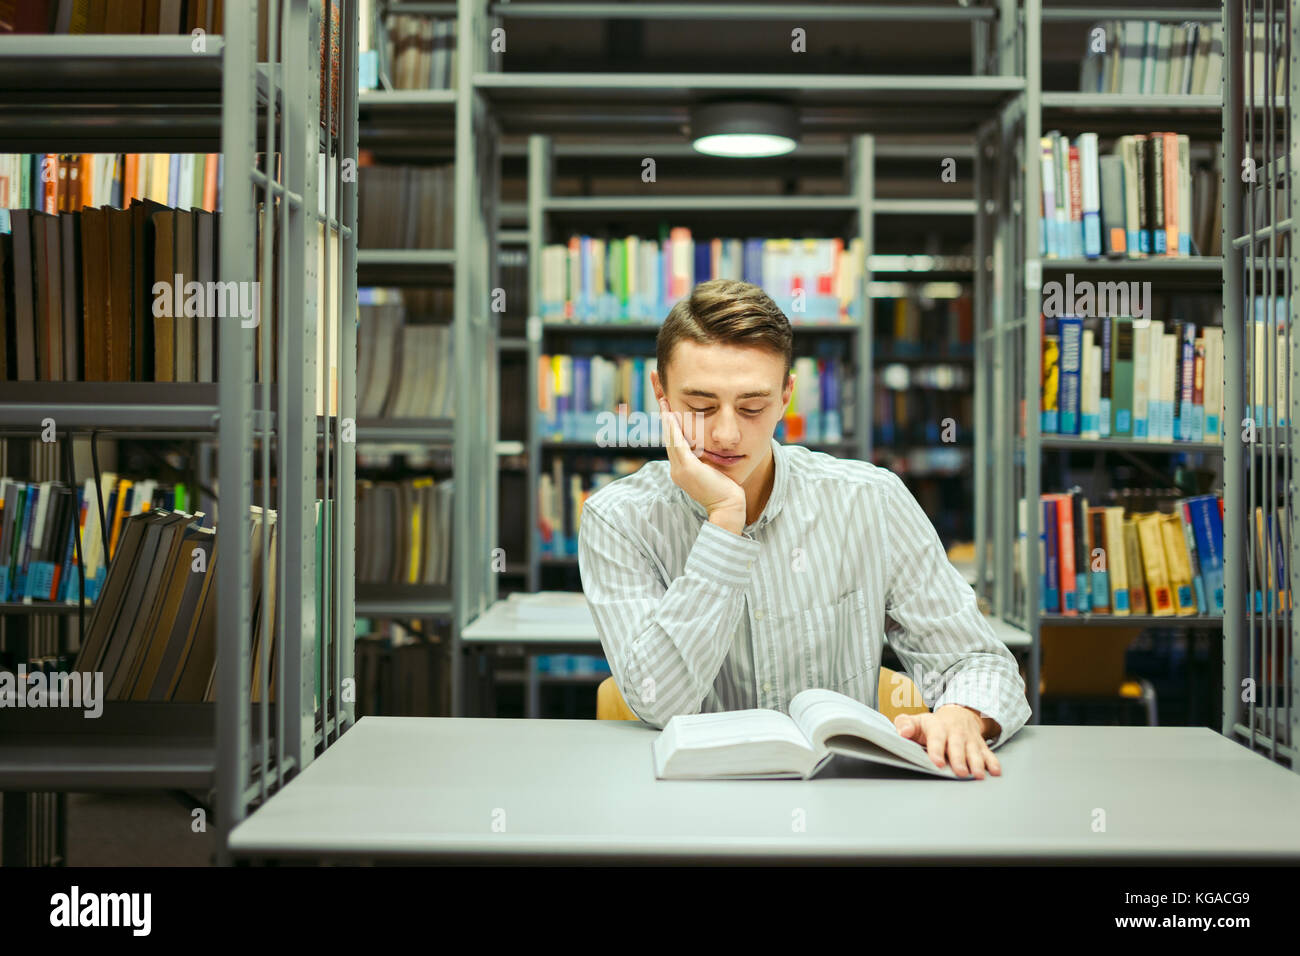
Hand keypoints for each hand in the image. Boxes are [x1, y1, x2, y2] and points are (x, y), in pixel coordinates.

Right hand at [657, 396, 745, 528]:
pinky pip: (677, 444)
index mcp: (682, 468)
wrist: (729, 506)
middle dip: (664, 414)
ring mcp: (680, 469)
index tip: (666, 403)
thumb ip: (707, 458)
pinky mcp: (687, 469)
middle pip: (668, 436)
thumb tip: (709, 446)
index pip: (674, 440)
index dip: (669, 422)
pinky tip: (670, 414)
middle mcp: (677, 468)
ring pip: (670, 438)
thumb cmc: (726, 488)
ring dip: (665, 417)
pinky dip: (673, 428)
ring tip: (662, 398)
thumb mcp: (713, 470)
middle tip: (660, 396)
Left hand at [894, 705, 1000, 778]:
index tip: (936, 762)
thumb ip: (905, 724)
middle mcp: (955, 733)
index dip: (936, 750)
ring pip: (974, 751)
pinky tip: (995, 772)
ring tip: (978, 776)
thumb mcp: (917, 721)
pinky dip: (993, 762)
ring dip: (978, 763)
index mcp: (938, 727)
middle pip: (958, 746)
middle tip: (961, 773)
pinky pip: (988, 753)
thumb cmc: (933, 725)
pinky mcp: (980, 746)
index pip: (937, 738)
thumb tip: (902, 732)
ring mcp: (970, 739)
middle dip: (960, 759)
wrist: (958, 715)